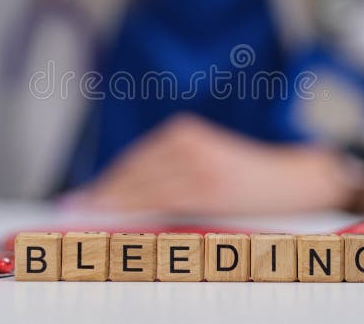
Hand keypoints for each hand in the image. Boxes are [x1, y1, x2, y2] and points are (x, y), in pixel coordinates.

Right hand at [71, 114, 356, 214]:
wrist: (294, 179)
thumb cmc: (261, 213)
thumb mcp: (222, 230)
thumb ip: (175, 228)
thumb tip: (130, 233)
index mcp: (206, 187)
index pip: (143, 200)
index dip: (108, 210)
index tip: (80, 220)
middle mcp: (197, 159)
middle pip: (133, 179)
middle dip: (100, 197)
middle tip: (69, 212)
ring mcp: (192, 140)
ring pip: (136, 163)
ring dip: (109, 182)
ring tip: (85, 201)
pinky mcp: (187, 130)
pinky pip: (147, 151)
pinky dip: (128, 167)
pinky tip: (114, 181)